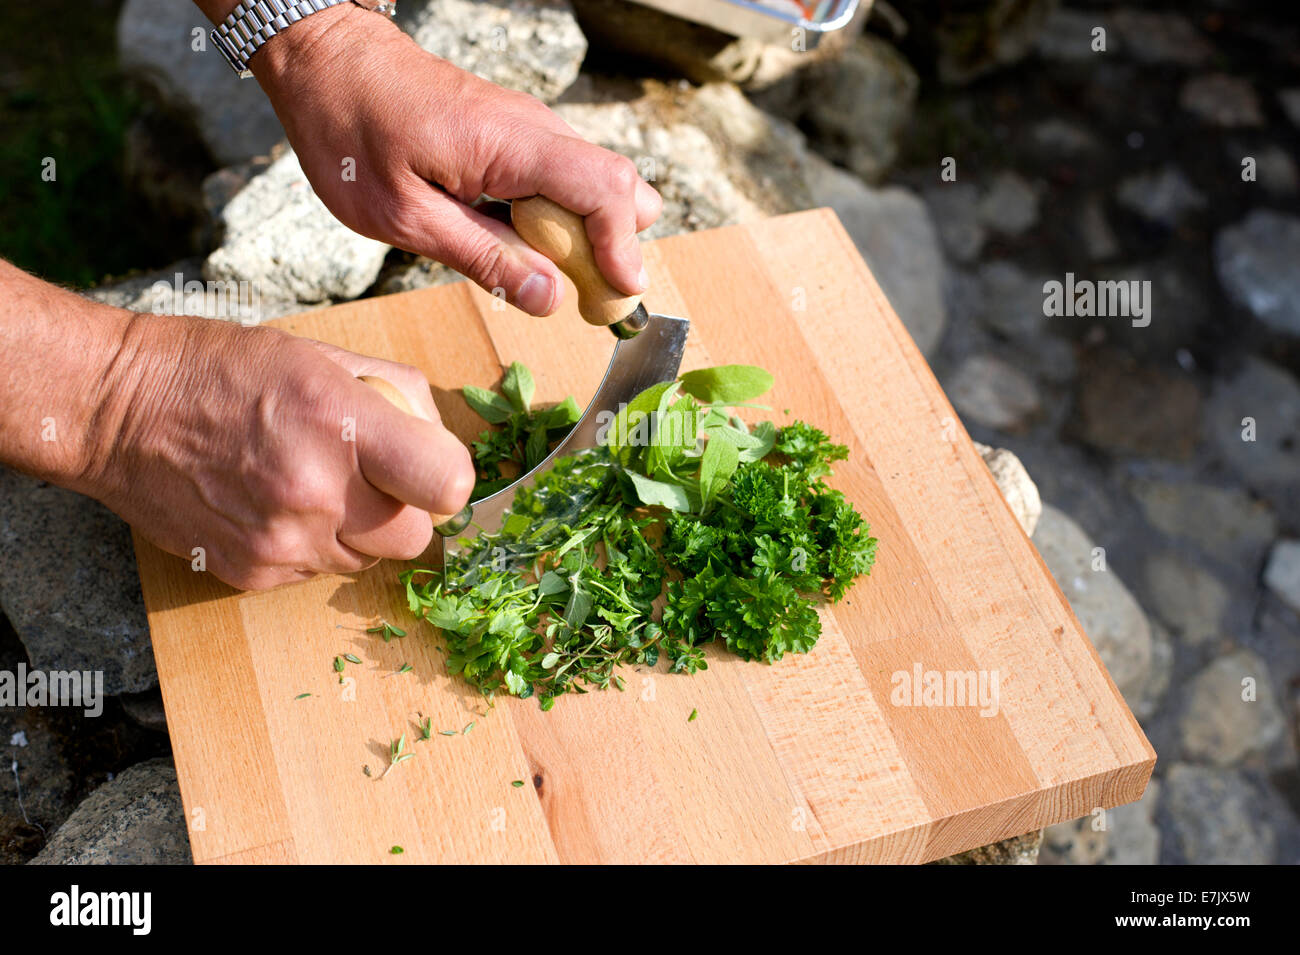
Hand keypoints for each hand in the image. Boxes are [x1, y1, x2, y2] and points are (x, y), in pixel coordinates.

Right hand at [80, 312, 473, 590]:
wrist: (118, 411)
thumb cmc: (222, 371)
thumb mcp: (322, 355)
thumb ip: (397, 394)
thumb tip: (440, 438)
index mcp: (338, 423)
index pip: (446, 484)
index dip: (447, 478)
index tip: (429, 467)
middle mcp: (314, 492)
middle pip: (415, 539)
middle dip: (405, 511)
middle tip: (371, 478)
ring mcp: (281, 542)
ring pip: (367, 561)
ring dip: (358, 531)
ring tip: (312, 484)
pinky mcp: (253, 575)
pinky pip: (317, 573)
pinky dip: (311, 546)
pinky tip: (274, 505)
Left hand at [250, 4, 661, 314]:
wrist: (327, 61)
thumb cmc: (350, 133)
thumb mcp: (404, 217)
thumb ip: (481, 257)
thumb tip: (549, 298)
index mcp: (509, 144)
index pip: (606, 190)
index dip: (622, 250)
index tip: (616, 298)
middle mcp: (534, 128)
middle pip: (620, 186)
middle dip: (615, 246)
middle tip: (580, 294)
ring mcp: (530, 128)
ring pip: (596, 183)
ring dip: (585, 235)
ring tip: (542, 274)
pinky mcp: (518, 135)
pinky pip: (563, 179)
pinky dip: (560, 218)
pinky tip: (520, 244)